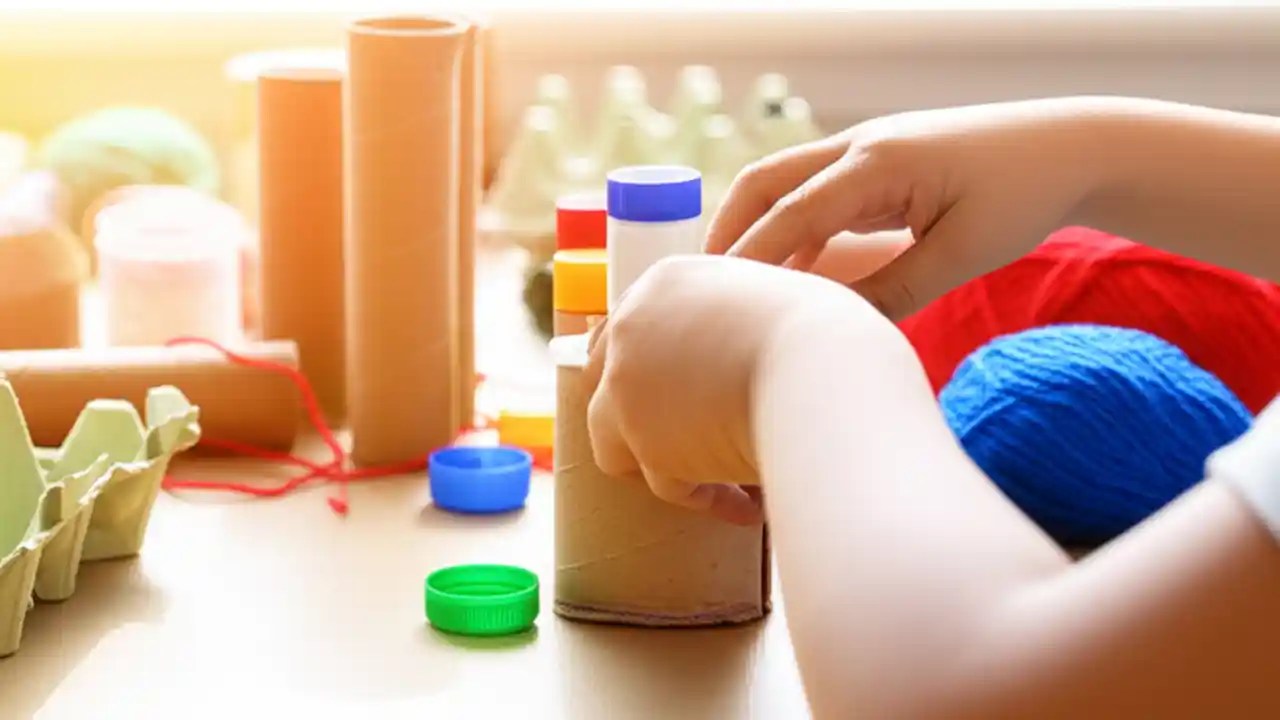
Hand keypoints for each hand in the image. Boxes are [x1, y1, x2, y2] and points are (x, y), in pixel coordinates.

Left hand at [581, 254, 864, 524]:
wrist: (820, 366)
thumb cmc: (825, 333)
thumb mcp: (774, 302)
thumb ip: (738, 322)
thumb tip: (739, 365)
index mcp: (665, 282)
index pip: (628, 329)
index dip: (650, 372)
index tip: (679, 401)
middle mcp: (631, 326)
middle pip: (608, 385)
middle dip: (645, 423)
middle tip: (693, 450)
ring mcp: (625, 384)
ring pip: (620, 444)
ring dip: (673, 468)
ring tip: (733, 485)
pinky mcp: (639, 440)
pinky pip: (666, 486)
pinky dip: (708, 499)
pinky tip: (750, 506)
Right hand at [706, 98, 1111, 318]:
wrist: (1072, 147)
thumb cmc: (1024, 196)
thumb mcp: (961, 254)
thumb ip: (893, 291)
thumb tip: (834, 327)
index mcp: (879, 162)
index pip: (790, 213)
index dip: (748, 259)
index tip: (713, 302)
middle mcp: (861, 147)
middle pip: (764, 181)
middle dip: (726, 230)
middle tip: (700, 287)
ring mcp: (866, 151)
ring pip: (784, 184)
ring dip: (755, 229)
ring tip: (733, 288)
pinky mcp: (878, 165)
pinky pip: (816, 195)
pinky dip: (791, 231)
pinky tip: (790, 275)